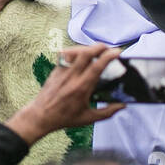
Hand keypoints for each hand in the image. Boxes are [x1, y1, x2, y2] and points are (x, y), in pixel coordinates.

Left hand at [6, 43, 125, 144]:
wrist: (41, 116)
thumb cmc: (64, 118)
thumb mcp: (88, 118)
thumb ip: (107, 112)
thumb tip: (123, 105)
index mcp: (81, 88)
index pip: (96, 67)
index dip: (108, 57)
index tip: (117, 52)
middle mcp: (71, 77)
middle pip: (86, 54)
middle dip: (99, 47)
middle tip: (109, 48)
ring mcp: (62, 72)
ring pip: (74, 51)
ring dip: (87, 47)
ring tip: (96, 50)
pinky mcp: (55, 70)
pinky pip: (64, 54)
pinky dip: (74, 50)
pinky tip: (80, 53)